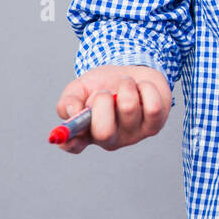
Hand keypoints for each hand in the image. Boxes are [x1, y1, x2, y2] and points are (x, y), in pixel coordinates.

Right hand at [54, 65, 171, 153]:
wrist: (135, 72)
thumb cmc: (105, 84)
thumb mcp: (81, 87)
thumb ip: (69, 99)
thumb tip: (72, 112)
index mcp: (86, 132)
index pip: (74, 146)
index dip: (68, 141)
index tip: (63, 133)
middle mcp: (109, 139)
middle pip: (104, 132)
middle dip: (101, 101)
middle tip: (104, 92)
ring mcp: (133, 135)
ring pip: (129, 108)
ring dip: (125, 86)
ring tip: (125, 84)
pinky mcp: (154, 126)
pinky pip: (153, 106)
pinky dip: (146, 88)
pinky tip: (142, 89)